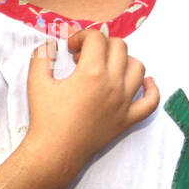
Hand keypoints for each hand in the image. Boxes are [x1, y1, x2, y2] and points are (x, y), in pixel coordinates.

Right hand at [24, 28, 158, 174]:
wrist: (55, 152)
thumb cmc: (45, 117)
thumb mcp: (37, 81)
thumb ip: (42, 55)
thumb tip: (51, 43)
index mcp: (91, 72)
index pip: (96, 38)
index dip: (81, 36)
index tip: (70, 48)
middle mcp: (113, 84)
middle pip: (119, 47)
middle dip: (101, 44)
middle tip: (84, 57)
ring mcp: (124, 103)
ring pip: (138, 68)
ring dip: (123, 60)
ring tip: (106, 67)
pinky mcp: (127, 119)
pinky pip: (150, 102)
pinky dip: (151, 89)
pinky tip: (144, 83)